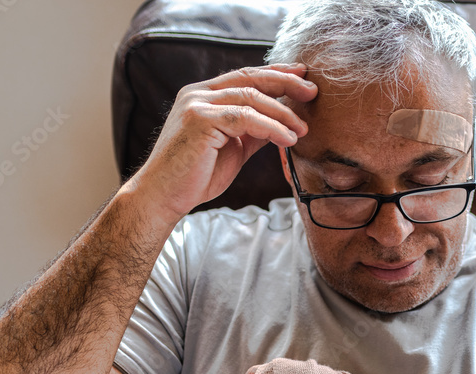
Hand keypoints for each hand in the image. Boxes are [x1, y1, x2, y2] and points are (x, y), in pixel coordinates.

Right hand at [124, 63, 317, 224]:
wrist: (163, 197)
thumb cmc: (195, 177)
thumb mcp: (232, 149)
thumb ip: (253, 131)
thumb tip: (282, 123)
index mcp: (203, 95)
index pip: (245, 76)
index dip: (276, 74)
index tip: (302, 76)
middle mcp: (197, 93)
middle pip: (250, 78)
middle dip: (285, 82)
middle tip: (313, 92)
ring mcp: (197, 104)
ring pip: (250, 97)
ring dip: (282, 112)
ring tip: (303, 129)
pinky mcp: (199, 120)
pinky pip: (245, 118)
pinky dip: (271, 127)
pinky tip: (288, 139)